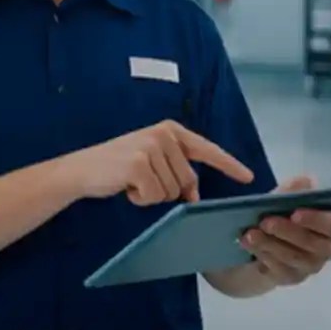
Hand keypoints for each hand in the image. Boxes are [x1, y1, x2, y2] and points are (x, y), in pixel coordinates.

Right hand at [65, 120, 254, 205]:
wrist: (82, 169)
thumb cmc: (118, 168)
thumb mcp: (152, 163)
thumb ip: (176, 171)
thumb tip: (194, 194)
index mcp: (170, 130)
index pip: (206, 149)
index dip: (229, 164)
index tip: (248, 176)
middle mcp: (163, 135)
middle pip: (188, 180)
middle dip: (168, 190)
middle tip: (141, 181)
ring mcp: (151, 148)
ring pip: (171, 191)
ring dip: (151, 195)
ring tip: (131, 182)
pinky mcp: (138, 164)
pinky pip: (154, 196)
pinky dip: (140, 199)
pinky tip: (125, 187)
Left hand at [238, 175, 330, 286]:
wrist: (262, 241)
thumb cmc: (280, 215)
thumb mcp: (282, 199)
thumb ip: (294, 190)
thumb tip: (306, 181)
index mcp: (330, 226)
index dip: (315, 220)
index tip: (295, 213)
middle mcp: (325, 249)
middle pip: (313, 245)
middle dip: (287, 232)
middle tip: (264, 221)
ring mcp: (309, 267)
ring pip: (293, 258)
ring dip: (270, 244)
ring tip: (249, 233)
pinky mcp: (291, 278)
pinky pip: (279, 269)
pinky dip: (262, 255)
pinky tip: (248, 245)